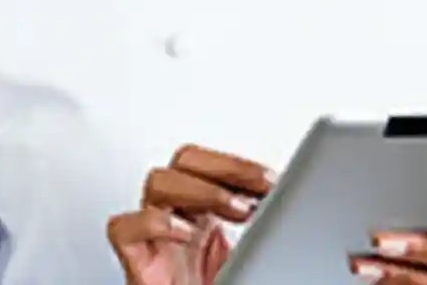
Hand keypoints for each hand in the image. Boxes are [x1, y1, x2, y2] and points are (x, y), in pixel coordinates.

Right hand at [107, 145, 274, 284]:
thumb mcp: (252, 259)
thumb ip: (268, 233)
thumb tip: (302, 212)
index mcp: (206, 214)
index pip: (212, 165)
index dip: (240, 165)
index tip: (271, 179)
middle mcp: (179, 219)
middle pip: (185, 161)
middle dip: (224, 166)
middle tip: (258, 188)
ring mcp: (157, 239)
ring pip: (158, 182)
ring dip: (201, 188)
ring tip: (235, 209)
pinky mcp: (137, 265)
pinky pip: (124, 228)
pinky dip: (153, 222)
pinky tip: (186, 233)